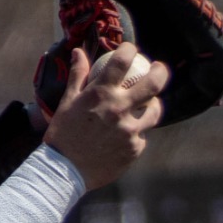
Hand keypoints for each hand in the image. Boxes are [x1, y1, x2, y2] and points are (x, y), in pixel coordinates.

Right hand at [42, 43, 168, 190]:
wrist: (63, 172)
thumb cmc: (62, 135)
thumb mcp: (66, 103)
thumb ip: (78, 75)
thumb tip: (80, 51)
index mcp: (100, 94)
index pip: (122, 60)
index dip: (129, 50)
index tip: (129, 50)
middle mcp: (118, 109)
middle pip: (153, 83)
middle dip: (160, 71)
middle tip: (158, 69)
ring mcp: (129, 130)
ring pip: (154, 112)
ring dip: (152, 105)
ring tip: (147, 105)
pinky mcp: (134, 149)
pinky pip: (141, 137)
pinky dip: (135, 134)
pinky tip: (126, 136)